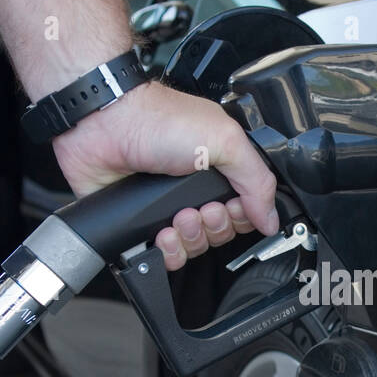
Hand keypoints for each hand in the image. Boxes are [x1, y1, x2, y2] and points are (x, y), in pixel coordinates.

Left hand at [52, 80, 278, 269]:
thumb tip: (272, 217)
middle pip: (221, 232)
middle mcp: (194, 189)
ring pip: (194, 247)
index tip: (231, 206)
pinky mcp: (141, 224)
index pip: (245, 209)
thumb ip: (256, 180)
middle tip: (201, 208)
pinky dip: (167, 251)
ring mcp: (166, 207)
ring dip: (190, 237)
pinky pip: (164, 255)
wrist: (104, 125)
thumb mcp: (224, 140)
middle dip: (214, 226)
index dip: (242, 216)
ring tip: (177, 216)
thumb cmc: (157, 121)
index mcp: (218, 168)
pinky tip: (162, 233)